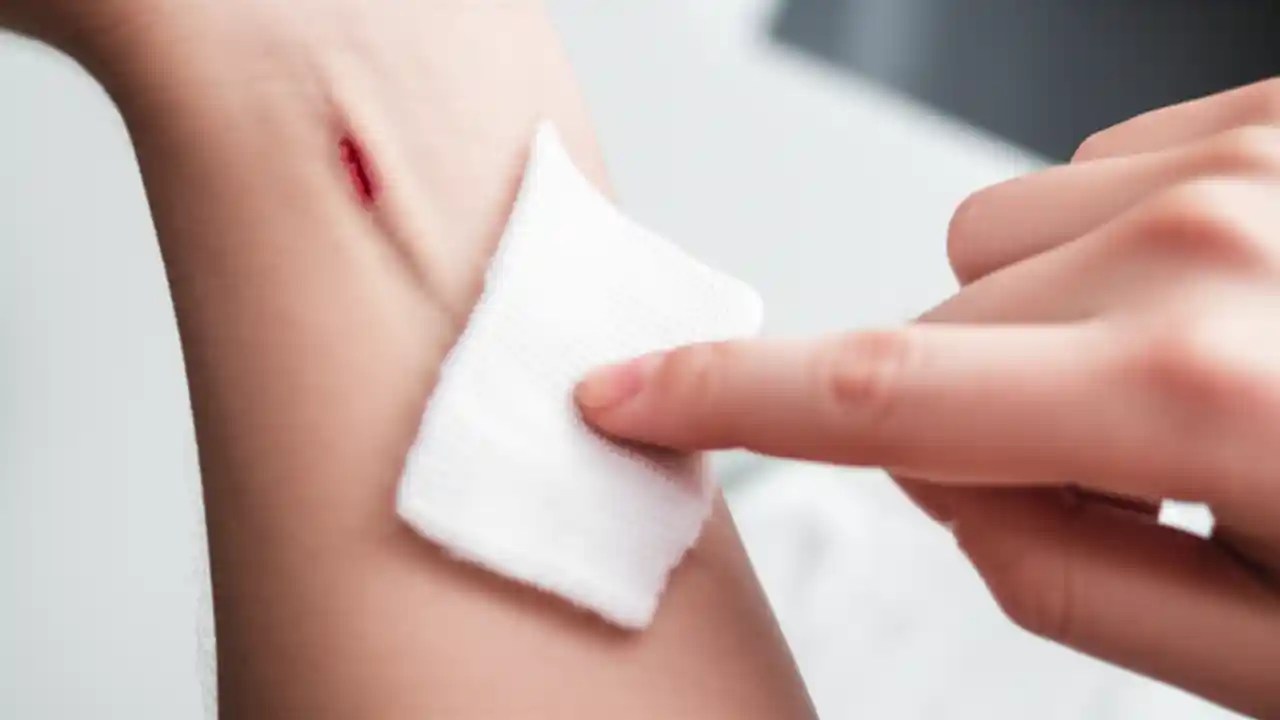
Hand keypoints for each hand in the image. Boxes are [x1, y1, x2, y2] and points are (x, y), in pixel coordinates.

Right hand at [576, 78, 1279, 716]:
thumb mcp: (1264, 653)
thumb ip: (1056, 575)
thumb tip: (947, 472)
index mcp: (1197, 392)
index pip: (876, 394)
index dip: (723, 396)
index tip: (625, 392)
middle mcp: (1206, 234)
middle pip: (936, 327)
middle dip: (977, 416)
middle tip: (1127, 481)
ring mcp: (1244, 153)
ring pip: (1002, 240)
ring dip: (1045, 324)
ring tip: (1185, 389)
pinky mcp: (1269, 110)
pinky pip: (1096, 175)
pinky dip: (1114, 250)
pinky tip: (1221, 310)